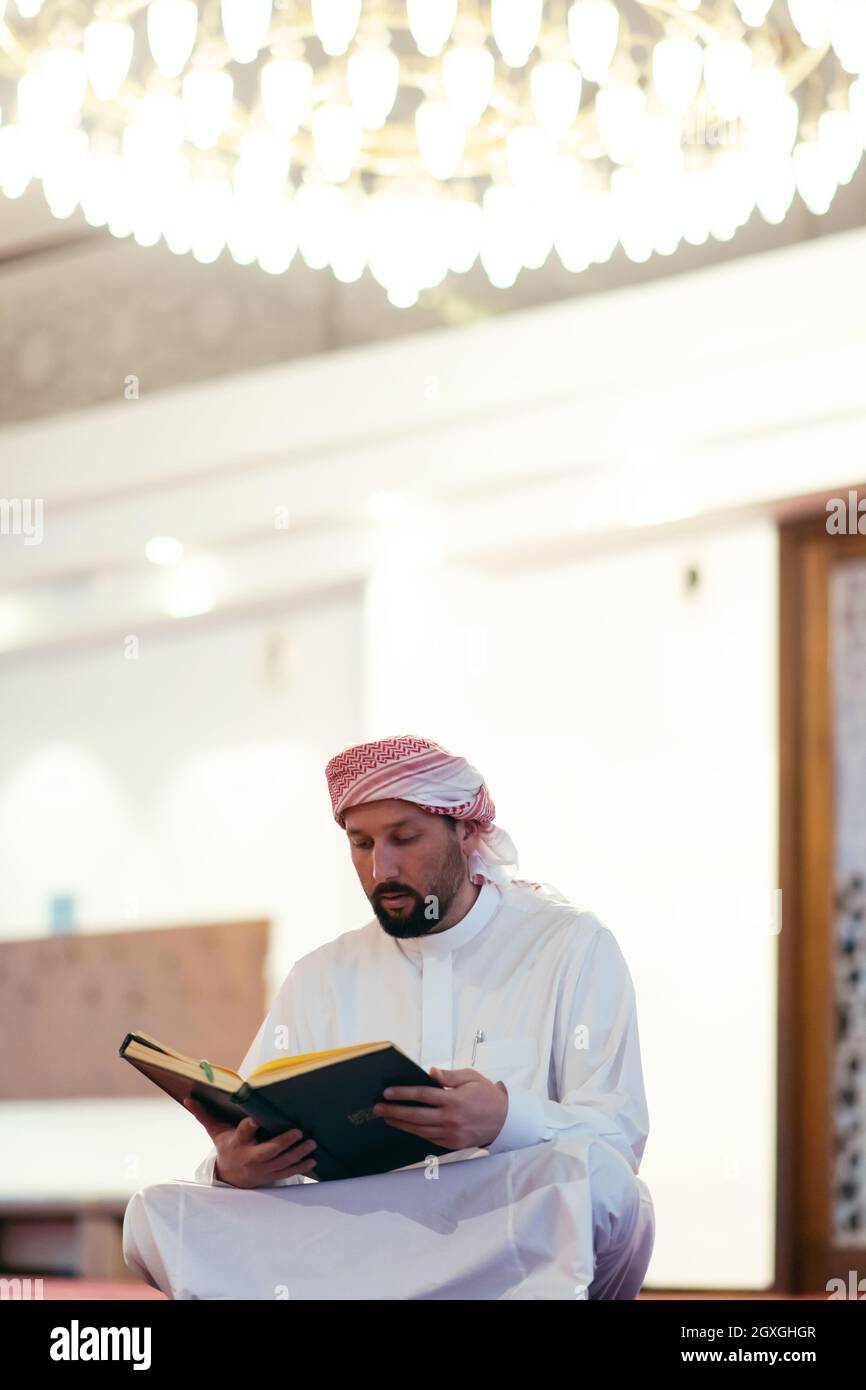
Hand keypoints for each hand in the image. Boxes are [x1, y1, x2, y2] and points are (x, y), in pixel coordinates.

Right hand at [183, 1097, 317, 1187]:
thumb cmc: (226, 1147)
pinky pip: (288, 1172)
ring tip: (311, 1142)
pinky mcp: (272, 1176)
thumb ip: (205, 1115)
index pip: (243, 1132)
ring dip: (298, 1153)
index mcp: (237, 1143)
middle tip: (298, 1131)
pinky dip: (300, 1166)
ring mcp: (262, 1169)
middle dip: (283, 1142)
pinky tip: (312, 1159)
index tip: (257, 1118)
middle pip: (268, 1151)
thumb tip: (188, 1097)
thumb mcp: (215, 1132)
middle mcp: (250, 1157)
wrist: (230, 1178)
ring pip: (282, 1162)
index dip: (249, 1126)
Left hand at [372, 1067, 508, 1149]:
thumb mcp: (471, 1078)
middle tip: (378, 1108)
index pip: (423, 1095)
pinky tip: (404, 1126)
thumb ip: (449, 1076)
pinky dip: (414, 1132)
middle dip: (394, 1111)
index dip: (403, 1093)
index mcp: (455, 1100)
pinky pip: (428, 1138)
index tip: (387, 1092)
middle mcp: (450, 1119)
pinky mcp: (451, 1144)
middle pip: (416, 1115)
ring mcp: (450, 1134)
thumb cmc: (486, 1095)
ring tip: (386, 1117)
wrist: (504, 1121)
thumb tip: (429, 1072)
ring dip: (400, 1124)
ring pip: (419, 1130)